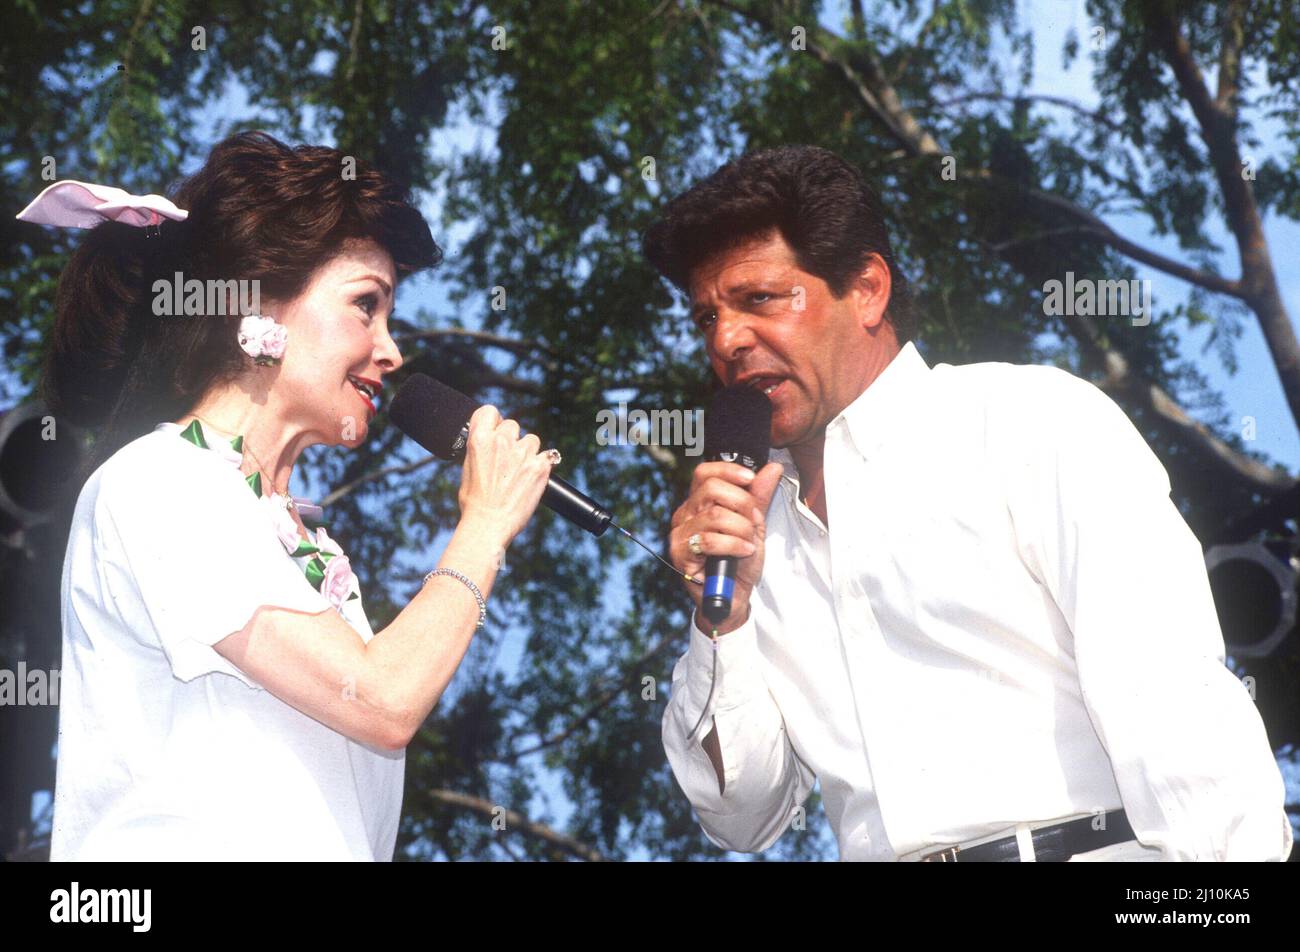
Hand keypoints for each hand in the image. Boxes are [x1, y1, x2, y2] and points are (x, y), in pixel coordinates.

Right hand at [457, 405, 553, 546]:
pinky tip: (532, 479)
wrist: (488, 525)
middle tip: (508, 460)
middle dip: (511, 439)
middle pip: (512, 425)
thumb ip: (480, 450)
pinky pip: (546, 456)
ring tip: (520, 472)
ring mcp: (522, 453)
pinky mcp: (540, 466)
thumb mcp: (468, 468)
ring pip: (531, 440)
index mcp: (479, 440)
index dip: (494, 421)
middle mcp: (501, 441)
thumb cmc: (474, 503)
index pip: (489, 411)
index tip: (495, 430)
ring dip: (528, 452)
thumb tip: (489, 444)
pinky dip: (541, 466)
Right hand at [669, 460, 783, 633]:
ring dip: (741, 529)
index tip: (750, 479)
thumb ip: (759, 498)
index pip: (704, 473)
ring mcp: (680, 535)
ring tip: (748, 543)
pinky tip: (743, 552)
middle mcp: (684, 515)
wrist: (733, 598)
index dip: (728, 470)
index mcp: (698, 504)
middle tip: (752, 522)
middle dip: (742, 504)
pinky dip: (734, 545)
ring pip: (715, 516)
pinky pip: (709, 541)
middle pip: (711, 490)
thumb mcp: (754, 525)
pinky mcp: (681, 555)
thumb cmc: (739, 562)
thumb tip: (772, 469)